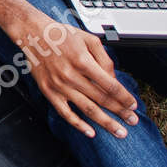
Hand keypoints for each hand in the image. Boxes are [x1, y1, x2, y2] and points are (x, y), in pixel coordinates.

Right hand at [17, 15, 138, 138]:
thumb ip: (104, 59)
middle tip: (133, 121)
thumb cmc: (60, 35)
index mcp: (83, 61)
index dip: (125, 97)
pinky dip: (78, 125)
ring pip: (87, 109)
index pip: (110, 85)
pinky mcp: (49, 91)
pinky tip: (90, 132)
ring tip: (119, 132)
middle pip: (102, 99)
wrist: (32, 34)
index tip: (133, 105)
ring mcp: (59, 85)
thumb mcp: (88, 39)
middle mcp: (71, 75)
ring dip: (106, 122)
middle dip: (121, 112)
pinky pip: (65, 113)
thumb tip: (113, 79)